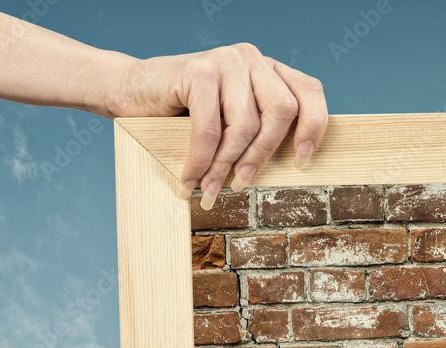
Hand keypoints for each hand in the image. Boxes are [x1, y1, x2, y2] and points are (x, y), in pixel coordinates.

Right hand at [107, 43, 327, 208]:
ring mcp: (227, 61)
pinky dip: (201, 160)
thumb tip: (294, 169)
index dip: (314, 127)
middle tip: (243, 183)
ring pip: (245, 124)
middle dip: (263, 154)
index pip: (310, 92)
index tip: (301, 161)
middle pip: (282, 111)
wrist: (132, 91)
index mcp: (270, 71)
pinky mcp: (199, 70)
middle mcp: (253, 59)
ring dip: (226, 165)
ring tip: (210, 189)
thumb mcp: (233, 121)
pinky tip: (190, 178)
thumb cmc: (187, 114)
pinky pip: (210, 128)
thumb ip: (261, 131)